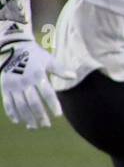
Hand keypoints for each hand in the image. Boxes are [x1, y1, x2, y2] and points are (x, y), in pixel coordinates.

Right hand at [0, 0, 60, 129]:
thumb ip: (59, 67)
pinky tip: (21, 121)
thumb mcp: (46, 55)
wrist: (6, 40)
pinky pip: (8, 102)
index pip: (45, 92)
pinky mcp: (4, 84)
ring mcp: (12, 82)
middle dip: (40, 114)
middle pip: (32, 101)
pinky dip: (15, 112)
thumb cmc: (30, 47)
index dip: (50, 104)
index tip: (57, 115)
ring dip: (28, 115)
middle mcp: (23, 79)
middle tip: (47, 125)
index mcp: (35, 71)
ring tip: (37, 126)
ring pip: (20, 104)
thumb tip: (73, 75)